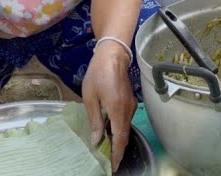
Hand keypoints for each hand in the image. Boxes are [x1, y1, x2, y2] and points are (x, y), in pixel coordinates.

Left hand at [80, 41, 134, 171]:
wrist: (113, 56)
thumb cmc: (98, 75)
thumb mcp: (90, 98)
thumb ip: (94, 120)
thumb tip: (96, 139)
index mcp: (117, 109)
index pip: (119, 137)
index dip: (116, 153)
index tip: (113, 166)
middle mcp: (127, 110)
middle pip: (125, 136)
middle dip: (118, 151)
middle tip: (111, 163)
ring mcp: (130, 106)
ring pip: (126, 129)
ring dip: (119, 141)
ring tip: (109, 151)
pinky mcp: (129, 102)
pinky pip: (125, 121)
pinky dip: (120, 131)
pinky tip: (111, 133)